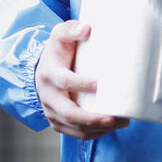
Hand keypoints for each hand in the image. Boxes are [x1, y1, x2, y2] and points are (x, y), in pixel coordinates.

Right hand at [35, 19, 130, 139]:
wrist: (41, 70)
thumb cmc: (57, 51)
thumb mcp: (60, 35)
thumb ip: (71, 29)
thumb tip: (86, 27)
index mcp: (49, 74)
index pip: (64, 81)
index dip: (80, 84)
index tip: (100, 84)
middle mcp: (48, 97)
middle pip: (69, 113)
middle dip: (92, 119)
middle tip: (114, 118)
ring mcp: (52, 112)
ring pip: (74, 127)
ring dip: (97, 129)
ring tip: (120, 122)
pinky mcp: (58, 122)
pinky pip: (75, 134)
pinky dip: (93, 134)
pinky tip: (110, 128)